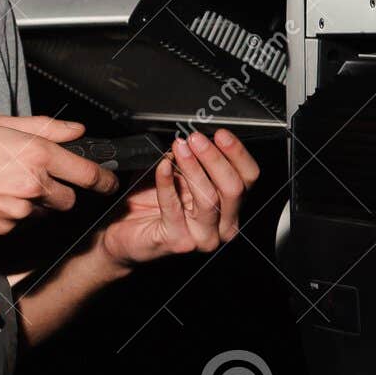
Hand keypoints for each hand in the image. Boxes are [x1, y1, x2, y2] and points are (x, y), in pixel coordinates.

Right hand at [0, 115, 118, 234]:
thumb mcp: (1, 124)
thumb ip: (45, 128)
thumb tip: (76, 131)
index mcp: (35, 153)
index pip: (87, 173)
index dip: (103, 179)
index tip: (109, 182)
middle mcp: (32, 184)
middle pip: (69, 200)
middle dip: (61, 192)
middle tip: (38, 179)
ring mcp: (18, 210)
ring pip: (45, 212)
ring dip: (37, 203)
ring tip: (7, 185)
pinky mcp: (4, 228)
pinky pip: (22, 223)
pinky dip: (14, 214)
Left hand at [95, 129, 259, 271]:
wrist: (126, 232)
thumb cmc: (153, 202)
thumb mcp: (179, 173)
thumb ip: (194, 157)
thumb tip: (197, 133)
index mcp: (231, 205)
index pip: (248, 177)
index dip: (237, 153)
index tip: (221, 134)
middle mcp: (224, 224)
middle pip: (233, 188)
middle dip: (214, 158)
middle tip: (196, 138)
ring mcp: (203, 237)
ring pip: (208, 198)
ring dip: (193, 168)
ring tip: (179, 147)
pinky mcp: (178, 240)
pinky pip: (173, 206)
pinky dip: (166, 182)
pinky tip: (162, 166)